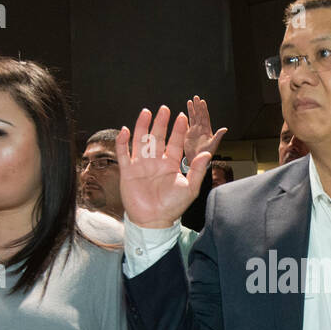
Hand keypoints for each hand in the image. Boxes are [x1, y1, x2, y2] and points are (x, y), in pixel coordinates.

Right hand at [117, 106, 211, 228]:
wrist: (154, 220)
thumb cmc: (173, 206)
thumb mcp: (190, 188)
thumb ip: (198, 171)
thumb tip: (207, 154)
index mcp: (170, 164)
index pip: (175, 143)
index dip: (178, 130)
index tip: (182, 116)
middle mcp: (156, 162)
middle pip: (158, 138)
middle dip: (161, 123)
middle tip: (164, 109)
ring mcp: (141, 165)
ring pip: (141, 141)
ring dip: (142, 126)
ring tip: (146, 112)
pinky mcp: (128, 171)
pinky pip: (124, 154)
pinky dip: (123, 142)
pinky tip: (125, 130)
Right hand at [184, 95, 226, 165]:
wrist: (197, 162)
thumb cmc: (206, 155)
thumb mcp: (213, 145)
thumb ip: (218, 136)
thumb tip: (225, 129)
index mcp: (207, 130)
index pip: (205, 117)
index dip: (204, 109)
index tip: (202, 101)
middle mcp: (201, 129)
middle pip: (199, 115)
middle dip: (197, 106)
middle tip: (196, 97)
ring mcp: (194, 131)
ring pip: (193, 118)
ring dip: (191, 110)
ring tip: (190, 101)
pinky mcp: (188, 135)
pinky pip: (187, 125)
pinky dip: (185, 119)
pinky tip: (183, 113)